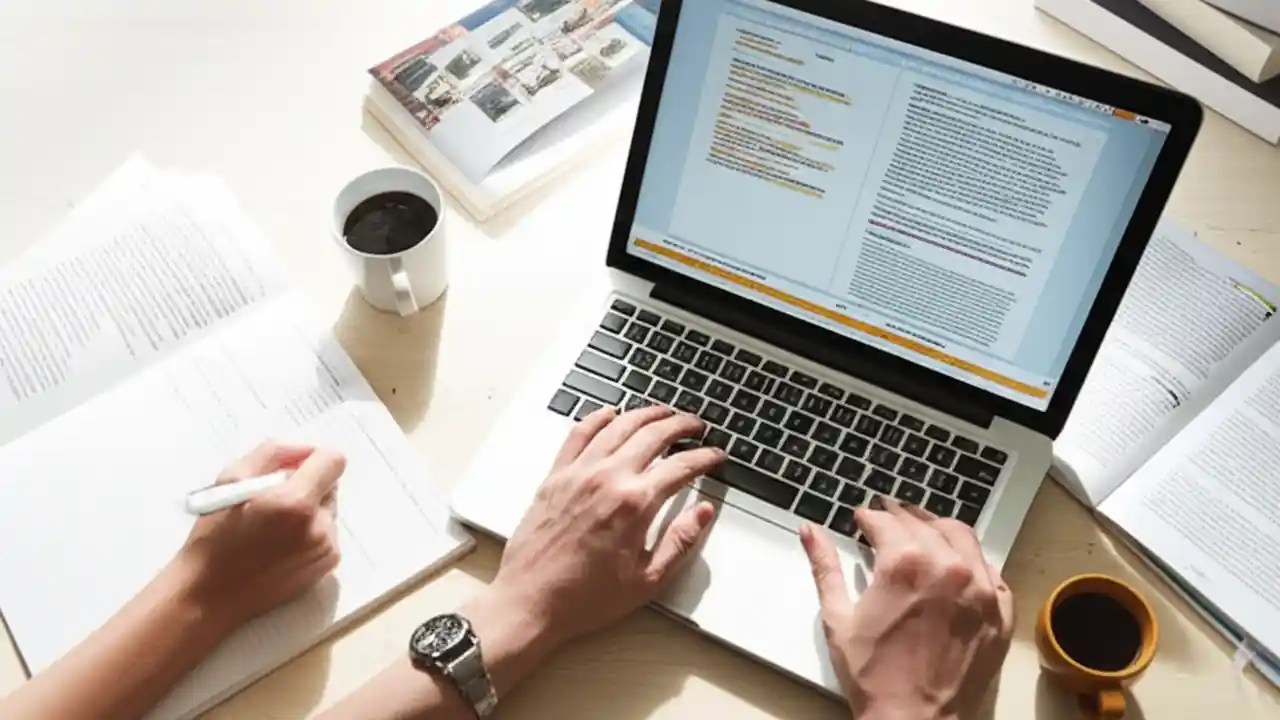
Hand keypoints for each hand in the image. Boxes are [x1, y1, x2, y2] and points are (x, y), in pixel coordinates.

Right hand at [176, 441, 344, 633]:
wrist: (209, 595)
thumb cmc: (213, 536)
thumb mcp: (231, 479)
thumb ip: (274, 453)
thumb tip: (306, 448)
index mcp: (295, 502)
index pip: (333, 460)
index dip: (313, 459)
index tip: (292, 469)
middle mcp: (319, 526)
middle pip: (331, 486)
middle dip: (308, 486)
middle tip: (273, 501)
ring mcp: (326, 549)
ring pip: (329, 510)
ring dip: (310, 510)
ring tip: (274, 527)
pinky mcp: (327, 567)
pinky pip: (328, 534)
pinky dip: (311, 533)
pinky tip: (281, 545)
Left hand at [471, 406, 724, 652]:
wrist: (530, 602)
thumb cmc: (584, 598)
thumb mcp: (646, 580)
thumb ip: (680, 542)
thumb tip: (703, 512)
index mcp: (634, 505)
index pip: (681, 467)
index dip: (705, 457)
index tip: (716, 455)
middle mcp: (607, 479)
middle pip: (653, 435)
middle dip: (681, 425)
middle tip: (697, 425)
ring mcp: (579, 473)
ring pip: (618, 425)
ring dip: (646, 414)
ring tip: (664, 413)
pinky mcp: (555, 476)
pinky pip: (579, 433)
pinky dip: (598, 418)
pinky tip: (611, 413)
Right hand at [801, 499, 1012, 719]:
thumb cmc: (874, 676)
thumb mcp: (838, 617)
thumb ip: (824, 567)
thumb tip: (809, 532)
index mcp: (906, 565)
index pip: (885, 521)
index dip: (868, 516)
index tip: (861, 517)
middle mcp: (949, 568)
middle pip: (923, 523)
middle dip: (900, 515)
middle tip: (887, 513)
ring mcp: (980, 590)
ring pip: (963, 537)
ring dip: (938, 527)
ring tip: (922, 527)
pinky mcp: (999, 613)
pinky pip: (991, 571)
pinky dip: (973, 561)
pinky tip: (959, 563)